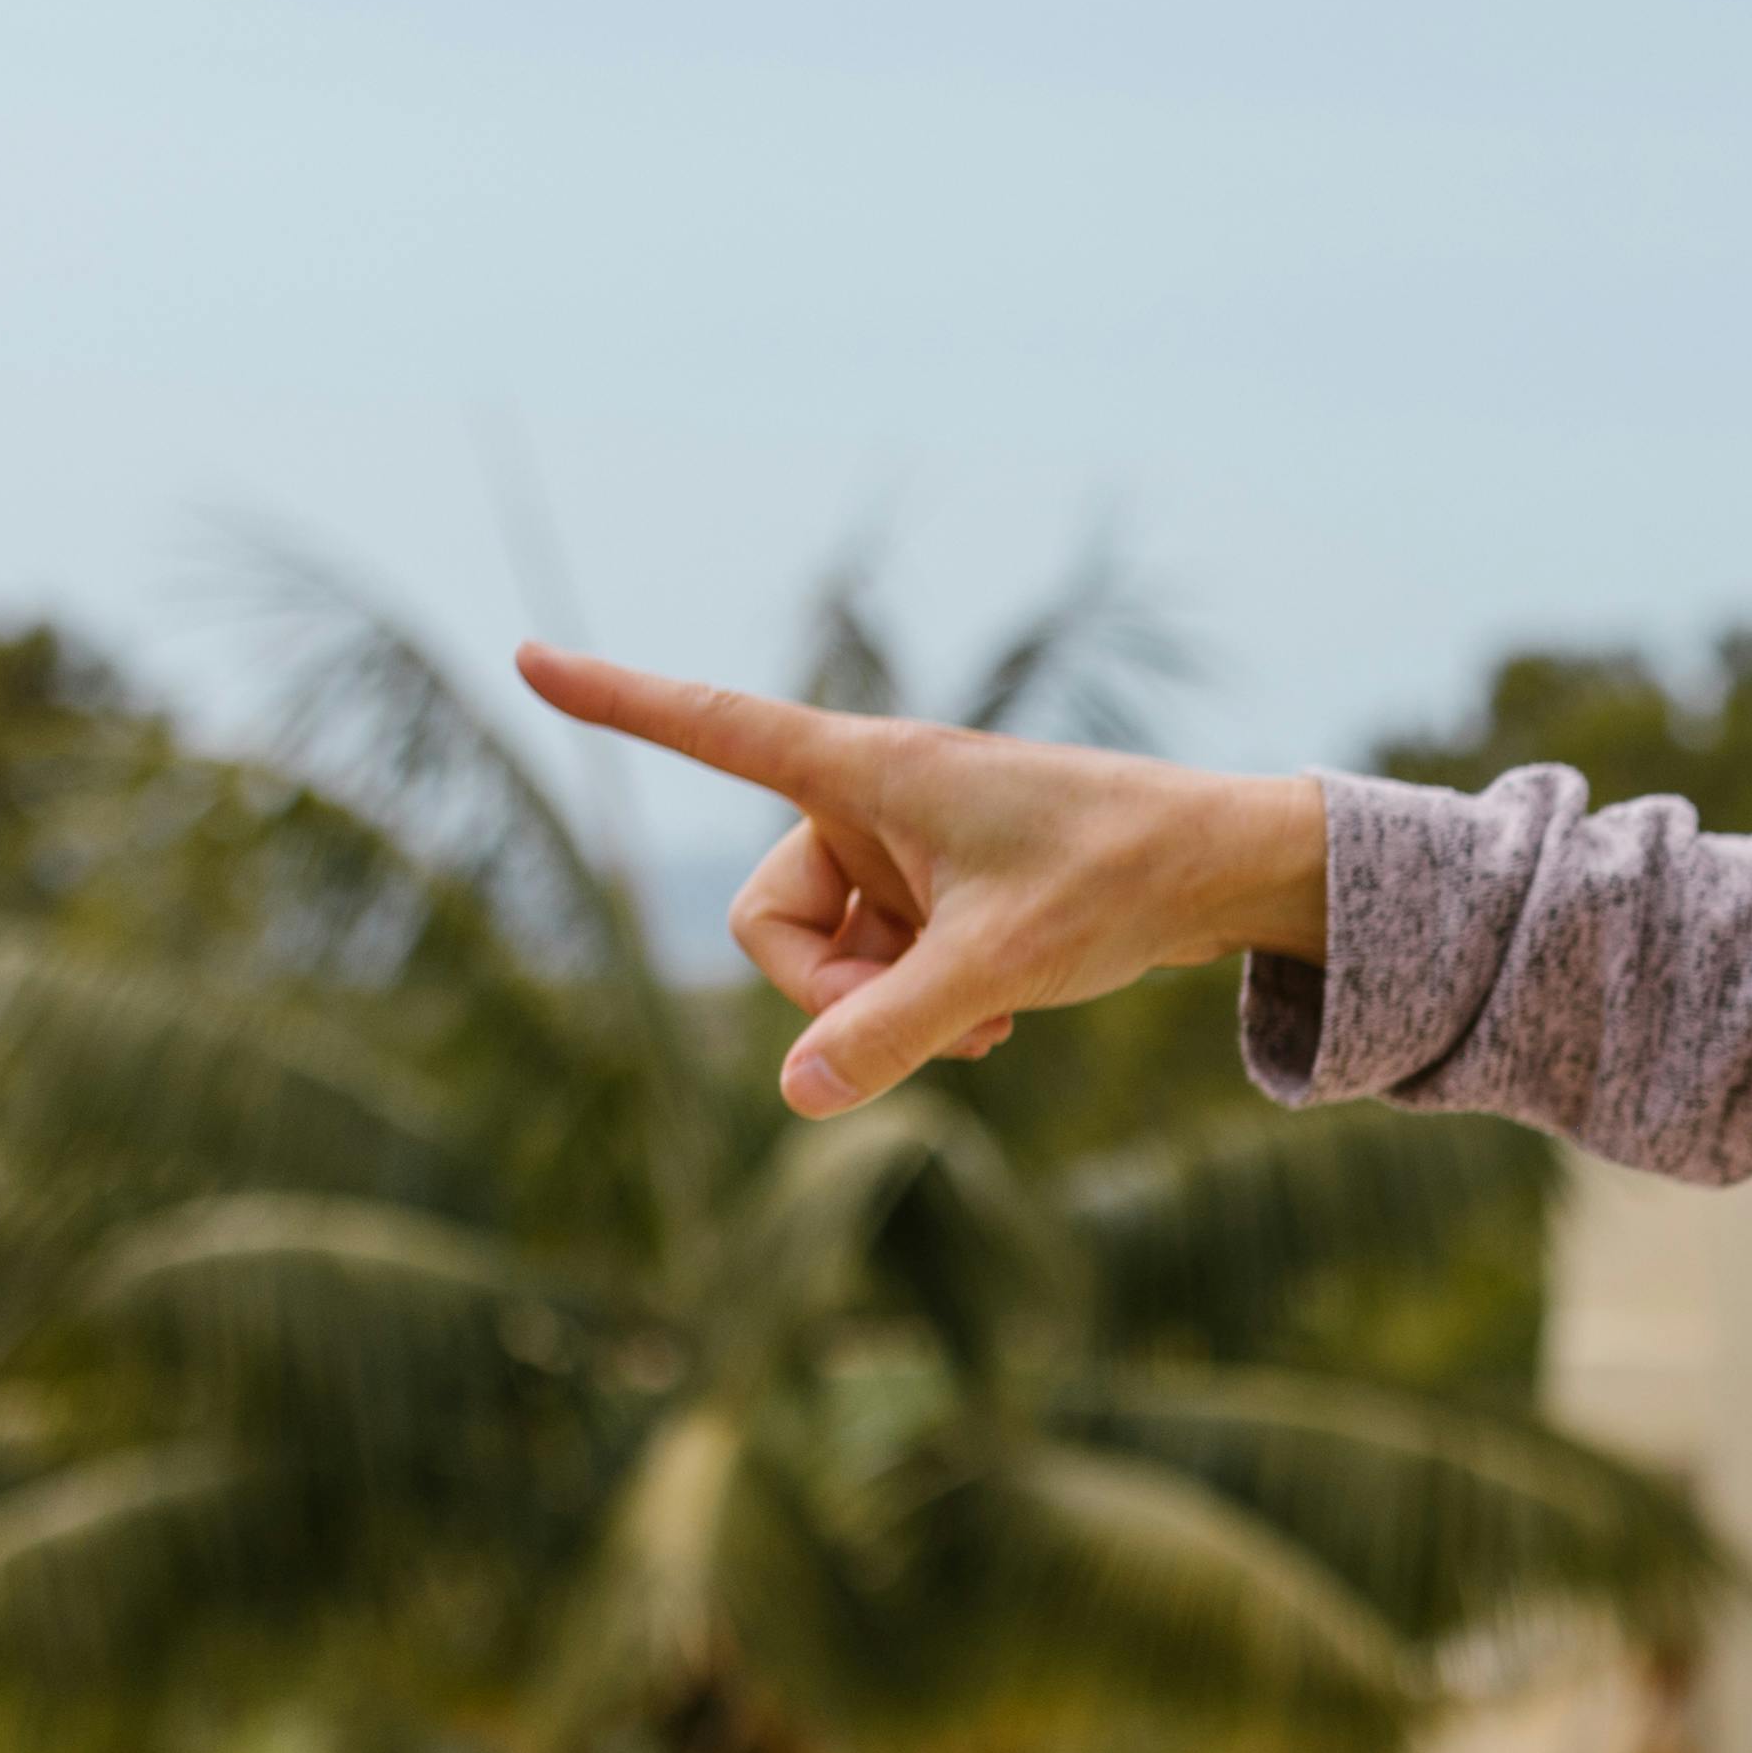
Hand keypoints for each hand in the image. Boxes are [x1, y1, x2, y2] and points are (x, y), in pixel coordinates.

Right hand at [511, 646, 1331, 1116]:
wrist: (1223, 873)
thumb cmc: (1118, 881)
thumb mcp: (1000, 966)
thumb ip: (895, 1031)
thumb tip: (797, 1099)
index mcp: (866, 771)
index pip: (712, 728)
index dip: (617, 700)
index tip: (528, 654)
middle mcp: (868, 801)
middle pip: (762, 919)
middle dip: (827, 990)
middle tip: (927, 1019)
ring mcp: (898, 854)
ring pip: (822, 959)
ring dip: (884, 1007)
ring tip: (987, 1022)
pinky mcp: (932, 895)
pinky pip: (874, 969)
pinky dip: (918, 1006)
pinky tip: (997, 1023)